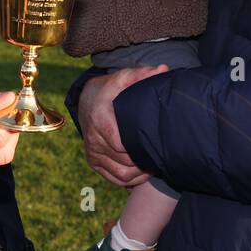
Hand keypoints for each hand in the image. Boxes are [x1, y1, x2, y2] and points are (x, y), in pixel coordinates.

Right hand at [79, 65, 170, 186]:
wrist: (87, 100)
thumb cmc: (110, 89)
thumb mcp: (123, 78)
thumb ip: (142, 74)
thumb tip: (163, 69)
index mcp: (100, 118)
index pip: (119, 143)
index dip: (137, 147)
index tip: (153, 143)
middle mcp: (93, 138)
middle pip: (123, 162)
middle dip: (142, 162)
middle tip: (159, 158)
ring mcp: (93, 152)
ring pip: (119, 175)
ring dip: (139, 175)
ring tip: (153, 166)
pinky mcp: (93, 161)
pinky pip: (113, 179)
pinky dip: (129, 181)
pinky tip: (142, 173)